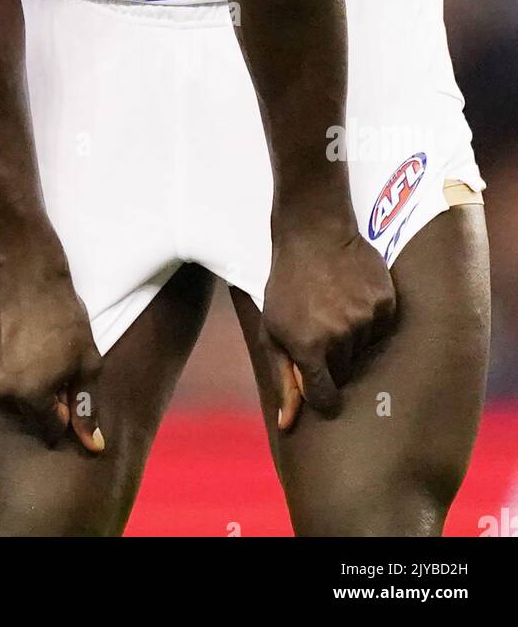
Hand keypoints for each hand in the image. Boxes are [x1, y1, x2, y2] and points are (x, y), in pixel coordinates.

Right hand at [0, 270, 103, 450]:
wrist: (23, 271)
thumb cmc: (61, 314)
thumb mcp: (86, 359)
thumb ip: (86, 405)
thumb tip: (94, 446)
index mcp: (32, 396)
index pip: (47, 424)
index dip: (60, 408)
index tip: (63, 386)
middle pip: (21, 407)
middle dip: (35, 391)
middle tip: (45, 357)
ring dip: (11, 376)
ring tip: (23, 344)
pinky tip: (3, 337)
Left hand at [261, 220, 396, 430]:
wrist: (313, 234)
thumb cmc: (286, 285)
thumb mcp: (272, 331)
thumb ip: (283, 379)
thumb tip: (288, 424)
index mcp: (308, 347)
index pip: (326, 398)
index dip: (323, 394)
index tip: (321, 385)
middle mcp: (340, 336)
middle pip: (346, 373)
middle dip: (333, 360)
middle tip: (320, 328)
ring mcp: (365, 319)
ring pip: (365, 351)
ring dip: (352, 339)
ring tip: (335, 309)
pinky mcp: (385, 302)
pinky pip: (382, 329)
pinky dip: (370, 320)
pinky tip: (352, 298)